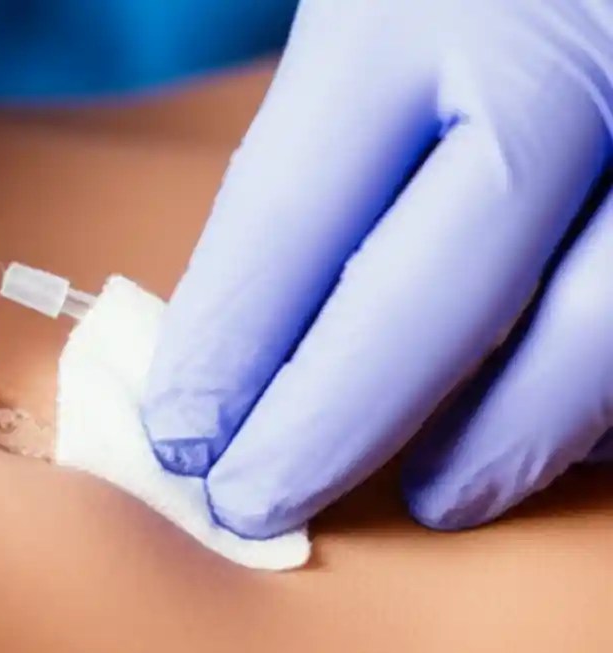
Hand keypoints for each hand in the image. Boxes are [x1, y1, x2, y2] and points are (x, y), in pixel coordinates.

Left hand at [142, 0, 612, 536]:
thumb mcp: (374, 12)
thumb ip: (327, 146)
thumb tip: (238, 340)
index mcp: (409, 8)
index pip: (293, 219)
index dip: (229, 352)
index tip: (182, 436)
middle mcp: (558, 58)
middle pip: (437, 300)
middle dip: (334, 427)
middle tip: (255, 503)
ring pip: (594, 332)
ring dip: (504, 441)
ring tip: (435, 497)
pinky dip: (606, 398)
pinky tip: (547, 419)